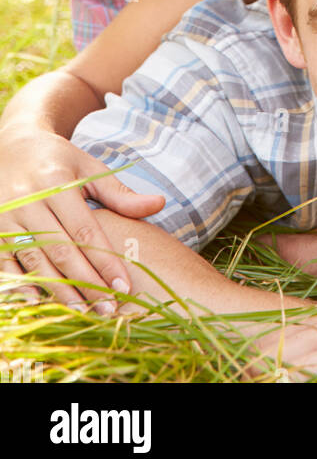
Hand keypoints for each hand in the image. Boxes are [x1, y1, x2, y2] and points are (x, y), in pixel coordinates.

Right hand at [0, 129, 164, 308]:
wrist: (12, 145)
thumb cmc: (58, 161)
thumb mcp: (89, 168)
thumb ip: (120, 193)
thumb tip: (159, 204)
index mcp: (56, 184)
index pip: (85, 231)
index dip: (105, 261)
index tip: (124, 286)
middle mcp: (29, 201)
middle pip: (61, 251)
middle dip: (86, 283)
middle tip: (108, 309)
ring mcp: (7, 218)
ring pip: (35, 262)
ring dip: (59, 291)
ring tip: (83, 313)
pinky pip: (7, 264)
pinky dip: (23, 286)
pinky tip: (41, 304)